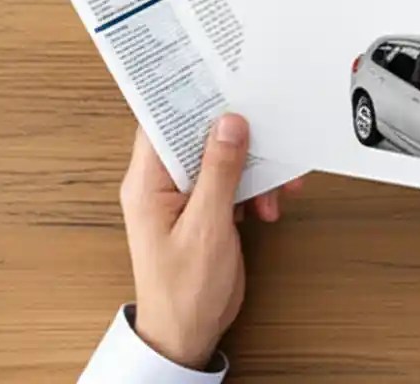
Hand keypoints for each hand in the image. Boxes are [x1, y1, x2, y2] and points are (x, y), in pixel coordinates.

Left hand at [119, 114, 302, 368]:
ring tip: (273, 190)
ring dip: (253, 170)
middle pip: (199, 139)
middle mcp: (162, 185)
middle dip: (238, 141)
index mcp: (147, 184)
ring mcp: (185, 198)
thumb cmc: (185, 290)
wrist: (188, 332)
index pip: (162, 123)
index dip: (190, 101)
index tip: (224, 86)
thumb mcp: (207, 226)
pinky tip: (267, 206)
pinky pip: (231, 183)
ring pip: (222, 160)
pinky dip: (254, 190)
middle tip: (266, 139)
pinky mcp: (205, 210)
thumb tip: (229, 125)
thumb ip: (219, 172)